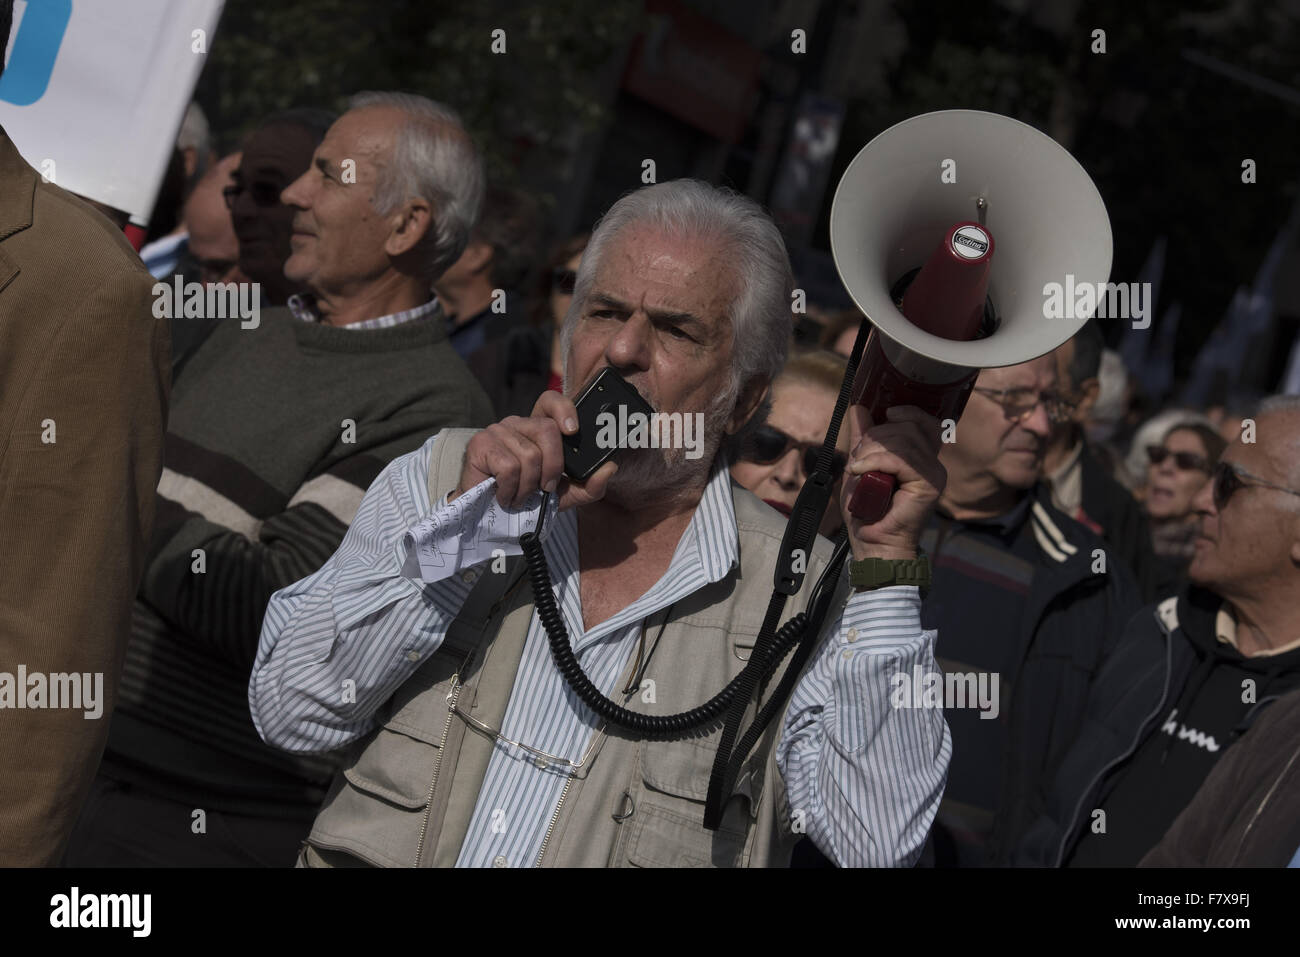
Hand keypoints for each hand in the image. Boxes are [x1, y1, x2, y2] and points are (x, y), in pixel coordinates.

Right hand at [449, 390, 617, 509]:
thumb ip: (590, 485)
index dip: (563, 409)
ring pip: (529, 455)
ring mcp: (497, 431)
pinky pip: (508, 466)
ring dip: (528, 487)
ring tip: (520, 496)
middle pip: (547, 430)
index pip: (550, 401)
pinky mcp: (480, 444)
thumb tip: (610, 467)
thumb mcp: (565, 495)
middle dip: (552, 467)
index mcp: (537, 428)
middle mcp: (517, 423)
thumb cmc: (528, 499)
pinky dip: (511, 489)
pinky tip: (504, 496)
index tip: (572, 431)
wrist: (491, 517)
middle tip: (543, 488)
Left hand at [840, 405, 945, 560]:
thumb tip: (860, 408)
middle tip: (858, 459)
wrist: (872, 544)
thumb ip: (863, 438)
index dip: (904, 412)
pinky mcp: (928, 484)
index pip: (922, 421)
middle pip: (907, 427)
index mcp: (921, 457)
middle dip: (874, 437)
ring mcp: (933, 473)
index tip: (883, 415)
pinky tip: (859, 471)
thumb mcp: (860, 465)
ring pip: (902, 441)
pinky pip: (900, 459)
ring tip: (857, 468)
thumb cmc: (866, 511)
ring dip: (871, 451)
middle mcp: (932, 463)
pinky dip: (873, 461)